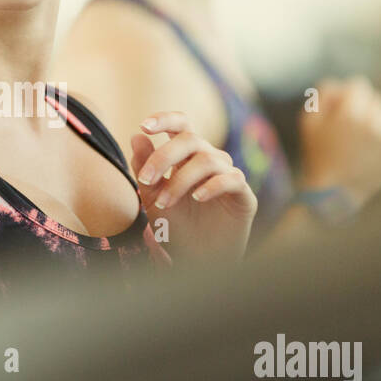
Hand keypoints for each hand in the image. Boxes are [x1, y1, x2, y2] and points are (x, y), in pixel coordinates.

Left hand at [130, 111, 257, 261]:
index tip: (144, 125)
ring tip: (164, 203)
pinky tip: (198, 198)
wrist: (199, 260)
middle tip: (146, 179)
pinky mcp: (244, 195)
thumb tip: (136, 136)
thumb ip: (145, 169)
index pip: (181, 125)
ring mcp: (228, 175)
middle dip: (164, 156)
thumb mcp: (152, 198)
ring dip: (181, 180)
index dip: (165, 119)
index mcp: (187, 156)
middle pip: (191, 139)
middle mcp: (209, 160)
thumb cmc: (177, 227)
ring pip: (208, 159)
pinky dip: (212, 186)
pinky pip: (232, 179)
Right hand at [297, 76, 380, 205]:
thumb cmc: (319, 155)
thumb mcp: (309, 121)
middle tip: (349, 133)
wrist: (337, 193)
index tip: (339, 116)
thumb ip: (323, 94)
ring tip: (362, 142)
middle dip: (362, 109)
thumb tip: (343, 86)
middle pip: (374, 98)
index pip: (358, 86)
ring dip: (376, 120)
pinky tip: (373, 148)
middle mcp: (375, 121)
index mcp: (351, 113)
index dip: (346, 99)